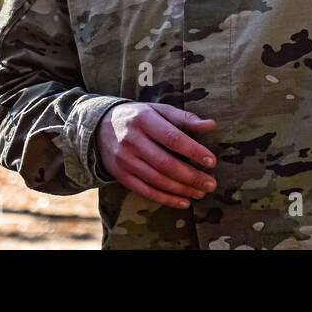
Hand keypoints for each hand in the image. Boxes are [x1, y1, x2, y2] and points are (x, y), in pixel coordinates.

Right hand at [96, 102, 217, 208]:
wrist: (99, 127)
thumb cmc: (139, 117)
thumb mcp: (159, 110)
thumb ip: (184, 118)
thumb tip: (211, 125)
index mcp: (144, 120)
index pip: (172, 138)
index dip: (193, 151)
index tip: (211, 161)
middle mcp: (132, 141)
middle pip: (165, 163)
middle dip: (191, 176)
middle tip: (211, 183)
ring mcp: (124, 160)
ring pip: (157, 180)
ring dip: (182, 189)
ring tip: (201, 192)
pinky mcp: (120, 175)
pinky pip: (145, 191)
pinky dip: (166, 199)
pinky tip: (183, 202)